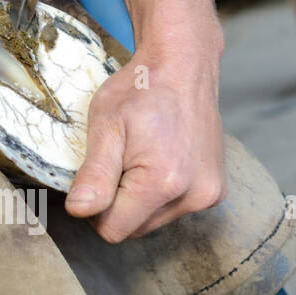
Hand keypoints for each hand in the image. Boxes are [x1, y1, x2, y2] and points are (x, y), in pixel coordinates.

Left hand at [65, 36, 227, 241]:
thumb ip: (94, 174)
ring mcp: (210, 195)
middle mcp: (194, 195)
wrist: (183, 64)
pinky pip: (174, 209)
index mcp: (164, 183)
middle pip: (134, 228)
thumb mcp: (106, 125)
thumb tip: (79, 210)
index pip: (114, 230)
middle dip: (119, 202)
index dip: (97, 207)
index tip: (98, 175)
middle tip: (121, 159)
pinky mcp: (216, 190)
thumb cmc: (142, 89)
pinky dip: (161, 193)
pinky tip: (161, 160)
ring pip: (153, 221)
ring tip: (142, 156)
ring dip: (139, 198)